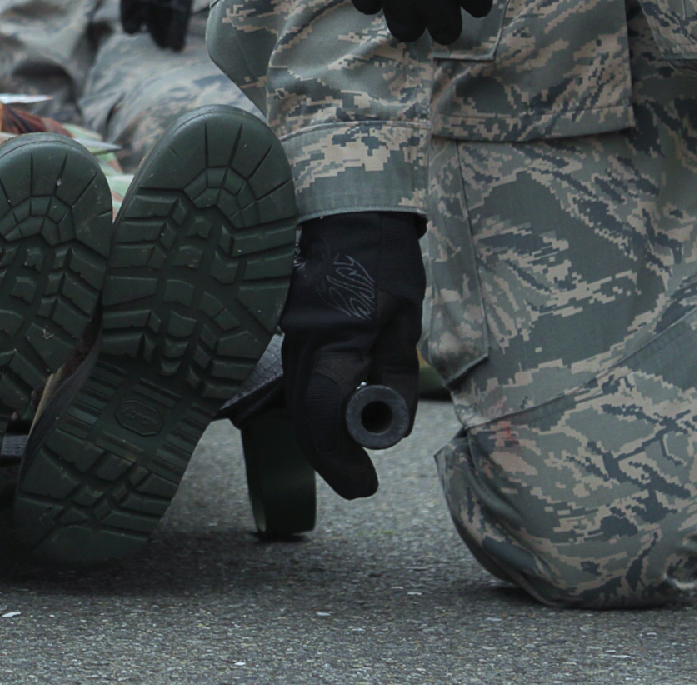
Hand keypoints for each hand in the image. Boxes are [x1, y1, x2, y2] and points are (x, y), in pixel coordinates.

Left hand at [118, 0, 217, 53]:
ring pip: (158, 9)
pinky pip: (177, 9)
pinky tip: (174, 44)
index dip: (128, 9)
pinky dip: (175, 28)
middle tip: (144, 37)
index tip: (130, 26)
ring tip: (162, 45)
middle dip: (144, 21)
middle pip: (143, 1)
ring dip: (160, 29)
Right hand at [279, 211, 427, 499]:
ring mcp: (291, 335)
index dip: (342, 461)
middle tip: (360, 484)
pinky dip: (312, 409)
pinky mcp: (292, 329)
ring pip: (295, 401)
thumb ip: (396, 373)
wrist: (348, 209)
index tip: (364, 487)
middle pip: (304, 418)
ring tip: (350, 458)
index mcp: (335, 341)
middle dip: (330, 458)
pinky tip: (334, 418)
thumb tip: (391, 425)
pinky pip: (295, 380)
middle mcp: (302, 343)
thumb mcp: (405, 318)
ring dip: (319, 435)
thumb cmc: (384, 258)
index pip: (325, 416)